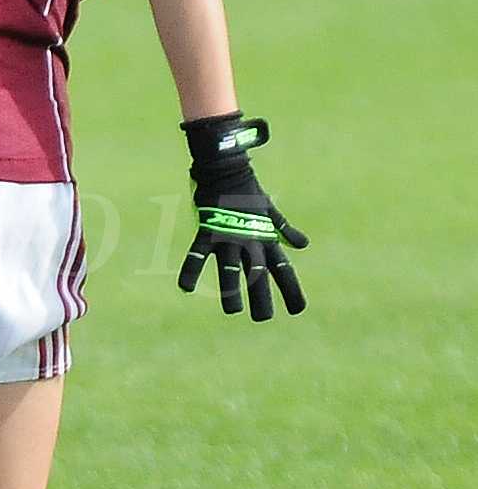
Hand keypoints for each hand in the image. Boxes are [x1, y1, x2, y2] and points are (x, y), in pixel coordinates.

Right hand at [178, 113, 307, 320]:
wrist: (228, 170)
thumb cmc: (249, 192)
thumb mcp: (271, 213)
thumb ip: (285, 230)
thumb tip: (303, 244)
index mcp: (266, 239)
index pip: (283, 270)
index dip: (291, 291)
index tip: (298, 311)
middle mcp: (250, 242)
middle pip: (259, 275)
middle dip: (262, 298)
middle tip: (263, 318)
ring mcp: (229, 237)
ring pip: (232, 270)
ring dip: (232, 291)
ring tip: (233, 311)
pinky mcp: (208, 231)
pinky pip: (198, 254)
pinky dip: (191, 270)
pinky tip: (185, 288)